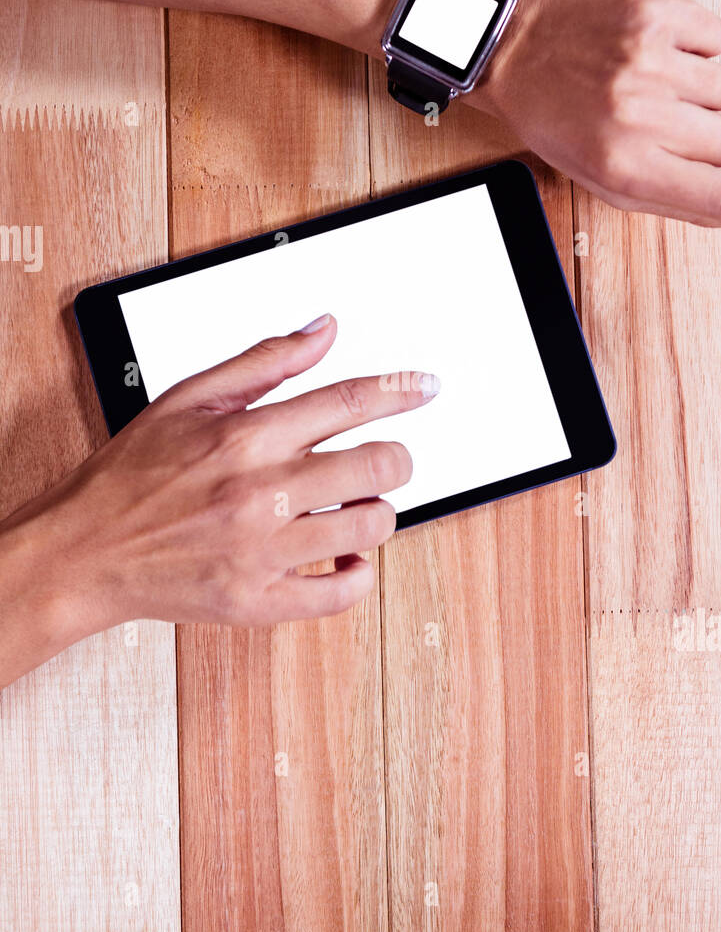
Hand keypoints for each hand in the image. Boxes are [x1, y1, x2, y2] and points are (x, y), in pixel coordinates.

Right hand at [0, 316, 437, 683]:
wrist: (86, 551)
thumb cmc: (132, 476)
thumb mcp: (188, 399)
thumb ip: (263, 362)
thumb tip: (321, 331)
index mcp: (245, 437)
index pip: (346, 402)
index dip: (397, 391)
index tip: (423, 388)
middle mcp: (261, 492)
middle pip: (375, 466)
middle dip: (394, 457)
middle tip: (387, 459)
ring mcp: (264, 552)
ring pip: (370, 527)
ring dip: (377, 513)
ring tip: (357, 507)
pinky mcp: (260, 600)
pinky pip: (340, 594)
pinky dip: (356, 575)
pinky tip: (343, 558)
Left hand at [474, 0, 720, 235]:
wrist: (513, 49)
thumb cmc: (560, 122)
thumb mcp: (614, 180)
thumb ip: (692, 204)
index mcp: (625, 168)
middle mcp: (637, 116)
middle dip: (713, 140)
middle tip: (669, 127)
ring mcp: (647, 60)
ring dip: (701, 92)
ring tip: (655, 86)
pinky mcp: (654, 12)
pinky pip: (718, 38)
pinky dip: (696, 46)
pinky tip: (657, 52)